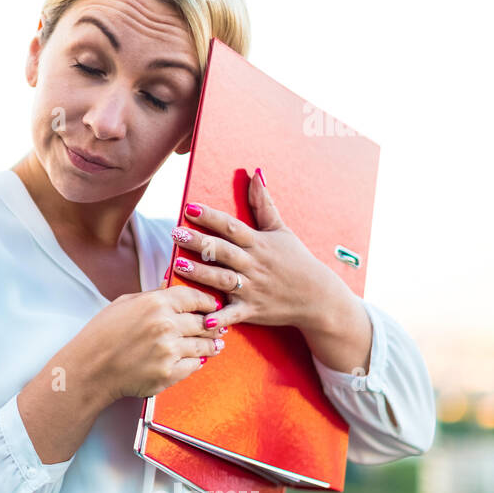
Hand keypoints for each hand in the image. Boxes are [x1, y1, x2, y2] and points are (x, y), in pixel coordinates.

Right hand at [73, 285, 224, 403]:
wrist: (90, 369)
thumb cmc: (101, 335)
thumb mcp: (124, 303)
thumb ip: (152, 295)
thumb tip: (172, 288)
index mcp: (156, 304)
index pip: (195, 298)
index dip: (208, 301)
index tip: (213, 306)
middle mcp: (166, 325)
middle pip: (204, 323)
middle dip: (213, 325)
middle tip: (217, 327)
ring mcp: (169, 351)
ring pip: (204, 345)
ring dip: (211, 345)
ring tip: (214, 345)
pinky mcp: (169, 373)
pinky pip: (195, 366)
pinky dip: (197, 362)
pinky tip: (198, 359)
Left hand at [168, 166, 348, 332]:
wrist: (318, 297)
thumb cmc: (297, 261)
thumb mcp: (282, 229)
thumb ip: (264, 204)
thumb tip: (256, 173)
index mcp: (258, 243)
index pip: (231, 226)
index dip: (211, 217)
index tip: (190, 208)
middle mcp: (253, 265)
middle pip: (223, 250)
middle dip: (199, 242)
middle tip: (175, 233)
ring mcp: (252, 288)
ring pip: (223, 279)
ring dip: (201, 273)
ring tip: (178, 265)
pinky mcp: (252, 310)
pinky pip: (234, 314)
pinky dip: (220, 317)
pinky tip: (204, 319)